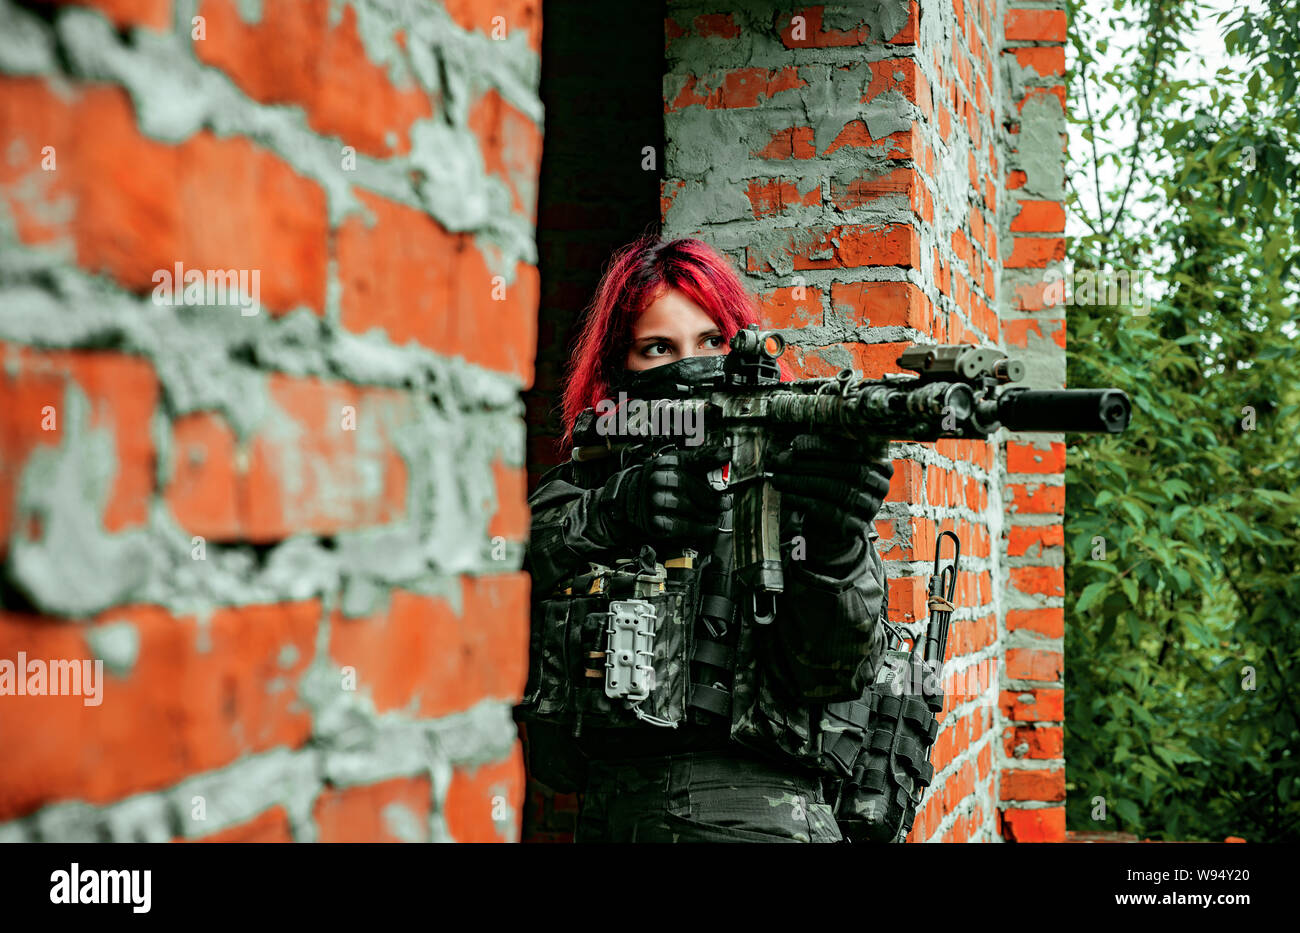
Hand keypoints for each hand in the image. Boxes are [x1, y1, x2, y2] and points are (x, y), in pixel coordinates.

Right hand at [591, 445, 732, 546]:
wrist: (627, 501)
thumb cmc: (658, 484)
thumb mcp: (674, 469)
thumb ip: (698, 465)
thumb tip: (724, 459)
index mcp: (666, 462)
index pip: (691, 458)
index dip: (710, 457)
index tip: (725, 456)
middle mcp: (658, 478)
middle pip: (690, 485)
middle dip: (712, 496)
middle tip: (725, 502)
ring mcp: (654, 500)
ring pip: (688, 507)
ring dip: (707, 514)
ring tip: (716, 516)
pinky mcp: (654, 521)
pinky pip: (682, 526)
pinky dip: (699, 528)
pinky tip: (708, 527)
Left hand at [767, 435, 892, 564]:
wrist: (834, 527)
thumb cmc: (831, 488)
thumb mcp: (830, 466)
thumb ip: (820, 453)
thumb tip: (793, 447)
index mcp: (878, 463)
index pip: (854, 449)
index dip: (824, 445)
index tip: (796, 444)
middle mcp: (879, 485)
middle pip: (847, 469)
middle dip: (810, 464)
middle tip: (781, 462)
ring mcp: (869, 506)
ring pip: (836, 490)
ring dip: (802, 482)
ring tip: (779, 478)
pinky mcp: (855, 525)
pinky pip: (828, 511)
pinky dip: (803, 501)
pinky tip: (787, 496)